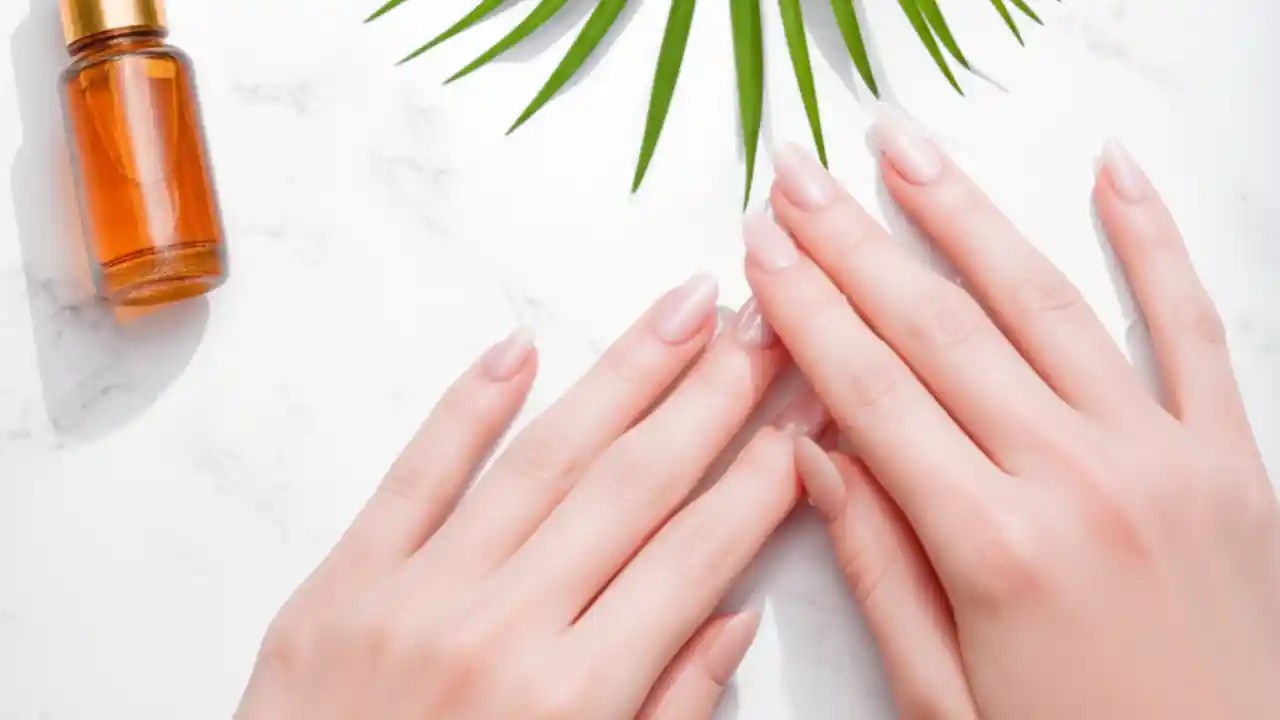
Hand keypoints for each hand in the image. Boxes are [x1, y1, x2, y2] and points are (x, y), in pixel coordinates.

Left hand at [236, 274, 825, 718]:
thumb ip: (665, 711)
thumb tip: (734, 614)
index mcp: (573, 701)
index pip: (695, 556)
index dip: (759, 479)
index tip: (803, 413)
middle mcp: (503, 632)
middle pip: (634, 485)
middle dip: (712, 394)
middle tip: (762, 323)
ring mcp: (415, 597)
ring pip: (543, 458)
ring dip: (623, 374)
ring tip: (682, 307)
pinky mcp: (341, 585)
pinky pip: (413, 475)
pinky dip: (466, 405)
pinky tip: (519, 345)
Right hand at [745, 110, 1279, 718]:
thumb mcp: (942, 696)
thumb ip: (876, 565)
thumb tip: (809, 451)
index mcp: (995, 549)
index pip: (870, 392)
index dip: (805, 310)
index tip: (761, 248)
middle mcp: (1079, 483)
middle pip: (938, 329)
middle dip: (852, 242)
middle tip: (796, 176)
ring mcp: (1162, 459)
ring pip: (1044, 302)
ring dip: (964, 214)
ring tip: (903, 146)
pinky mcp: (1229, 458)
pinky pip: (1192, 326)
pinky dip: (1152, 240)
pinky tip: (1110, 170)